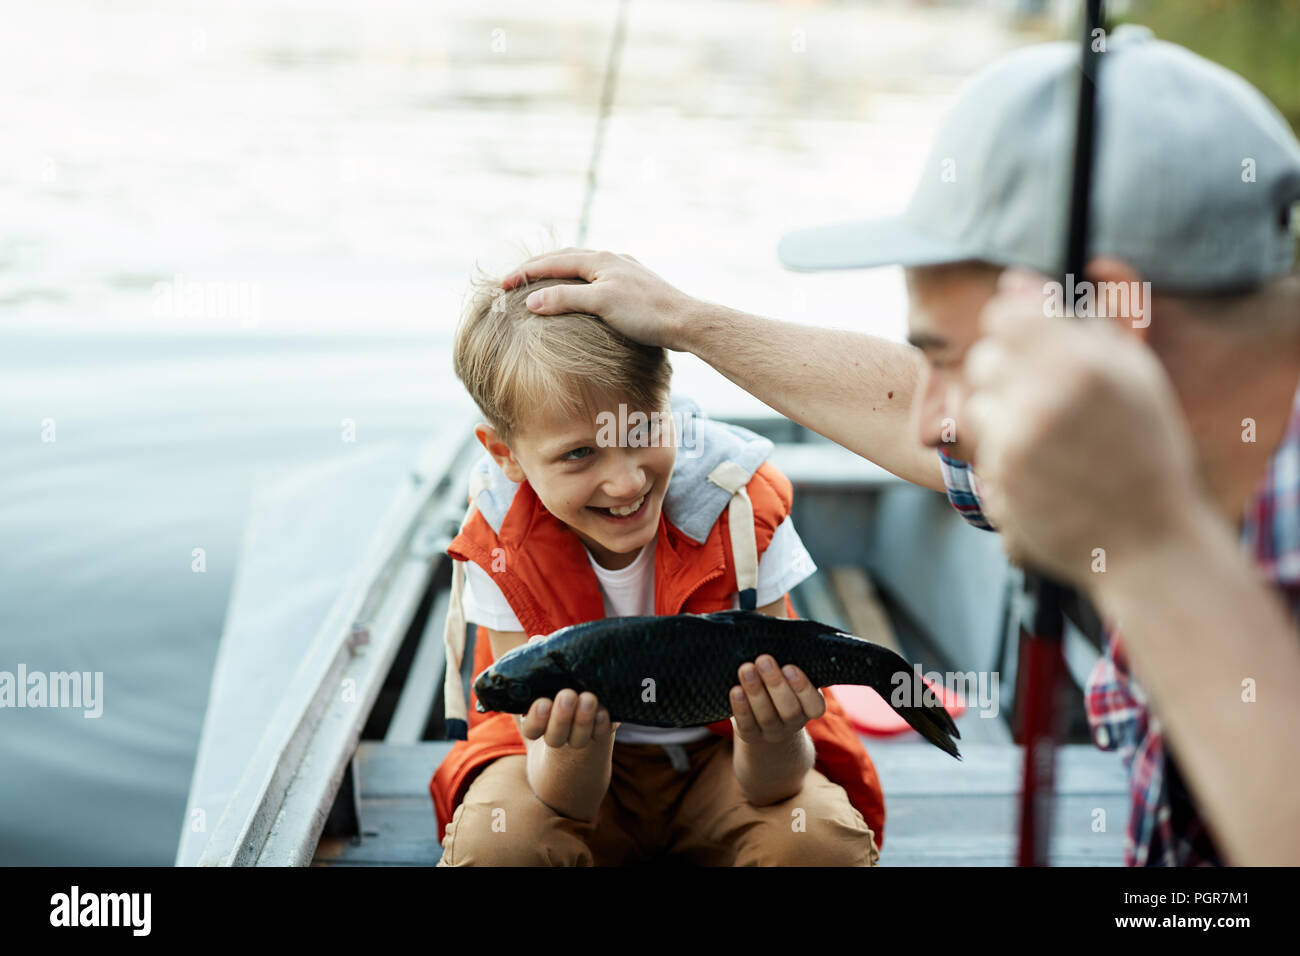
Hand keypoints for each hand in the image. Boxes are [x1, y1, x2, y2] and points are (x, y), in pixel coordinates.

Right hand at [499, 248, 694, 350]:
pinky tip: (581, 292)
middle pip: (565, 257)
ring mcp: (623, 270)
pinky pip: (596, 277)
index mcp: (599, 260)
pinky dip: (577, 282)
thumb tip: (531, 301)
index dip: (525, 272)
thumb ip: (564, 300)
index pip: (552, 261)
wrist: (685, 322)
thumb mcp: (600, 304)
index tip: (502, 284)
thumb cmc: (645, 313)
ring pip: (581, 266)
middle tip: (514, 280)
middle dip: (538, 267)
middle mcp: (610, 259)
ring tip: (541, 281)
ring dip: (558, 271)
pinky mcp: (633, 285)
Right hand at [517, 635, 618, 747]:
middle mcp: (557, 733)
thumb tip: (537, 640)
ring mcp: (579, 735)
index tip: (542, 702)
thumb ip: (543, 657)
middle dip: (561, 717)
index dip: (536, 719)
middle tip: (568, 695)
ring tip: (589, 698)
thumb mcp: (551, 668)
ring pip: (578, 738)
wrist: (589, 696)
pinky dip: (602, 724)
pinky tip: (604, 710)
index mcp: (538, 720)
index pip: (531, 728)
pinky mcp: (600, 732)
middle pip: (555, 736)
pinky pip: (601, 733)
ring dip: (583, 720)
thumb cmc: (561, 679)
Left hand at [729, 655, 825, 744]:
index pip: (815, 704)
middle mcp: (793, 721)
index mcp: (809, 707)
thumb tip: (776, 627)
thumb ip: (786, 657)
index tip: (789, 666)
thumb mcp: (786, 674)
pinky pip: (747, 725)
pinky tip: (735, 690)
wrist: (762, 720)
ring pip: (767, 716)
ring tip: (746, 669)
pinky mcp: (751, 735)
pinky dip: (741, 707)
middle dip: (776, 683)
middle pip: (789, 709)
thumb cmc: (777, 684)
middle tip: (763, 660)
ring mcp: (772, 731)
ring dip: (756, 691)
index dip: (804, 687)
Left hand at [961, 268, 1203, 586]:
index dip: (1012, 326)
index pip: (1003, 316)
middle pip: (984, 358)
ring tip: (1049, 442)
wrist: (1149, 543)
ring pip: (975, 407)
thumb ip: (1077, 321)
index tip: (1027, 340)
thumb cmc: (1146, 451)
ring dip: (1001, 419)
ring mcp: (1016, 443)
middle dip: (1007, 372)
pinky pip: (980, 453)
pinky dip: (1003, 462)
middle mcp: (1044, 397)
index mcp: (1081, 362)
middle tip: (1045, 398)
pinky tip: (1043, 476)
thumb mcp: (1133, 374)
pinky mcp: (999, 482)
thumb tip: (1015, 280)